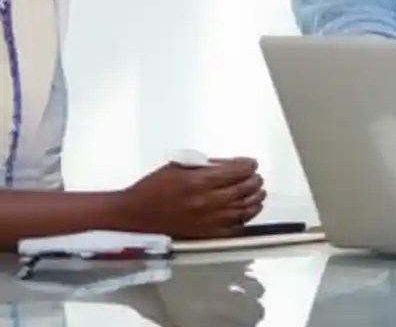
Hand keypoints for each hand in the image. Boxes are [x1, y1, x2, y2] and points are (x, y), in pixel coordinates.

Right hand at [117, 158, 265, 238]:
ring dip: (255, 199)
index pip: (237, 171)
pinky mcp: (207, 235)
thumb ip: (206, 165)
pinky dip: (246, 218)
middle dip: (254, 180)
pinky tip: (247, 211)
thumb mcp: (178, 166)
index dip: (249, 166)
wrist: (135, 215)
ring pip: (245, 209)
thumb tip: (231, 165)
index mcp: (199, 181)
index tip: (251, 164)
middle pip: (245, 189)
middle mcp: (207, 201)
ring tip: (257, 193)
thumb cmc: (154, 187)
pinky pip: (235, 228)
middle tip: (256, 177)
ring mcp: (209, 220)